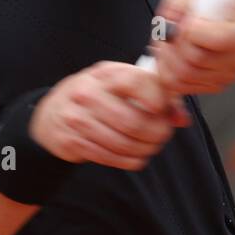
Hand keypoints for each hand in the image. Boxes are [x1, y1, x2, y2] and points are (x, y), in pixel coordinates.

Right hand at [29, 62, 191, 170]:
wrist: (52, 113)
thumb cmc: (97, 95)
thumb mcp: (122, 83)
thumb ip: (155, 94)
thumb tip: (181, 117)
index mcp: (105, 75)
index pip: (135, 82)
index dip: (157, 99)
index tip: (164, 109)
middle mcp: (87, 94)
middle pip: (133, 121)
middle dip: (157, 132)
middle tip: (164, 133)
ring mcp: (77, 119)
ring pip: (123, 143)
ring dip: (145, 149)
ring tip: (152, 145)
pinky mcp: (73, 142)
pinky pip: (110, 157)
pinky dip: (130, 160)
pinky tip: (136, 155)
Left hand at [149, 0, 234, 95]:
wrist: (218, 7)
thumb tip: (171, 20)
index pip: (220, 39)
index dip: (192, 31)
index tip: (187, 20)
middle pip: (196, 59)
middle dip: (172, 43)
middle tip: (167, 30)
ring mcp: (230, 73)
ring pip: (184, 75)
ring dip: (166, 57)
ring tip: (167, 40)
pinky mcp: (215, 84)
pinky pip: (181, 86)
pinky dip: (168, 70)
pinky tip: (172, 53)